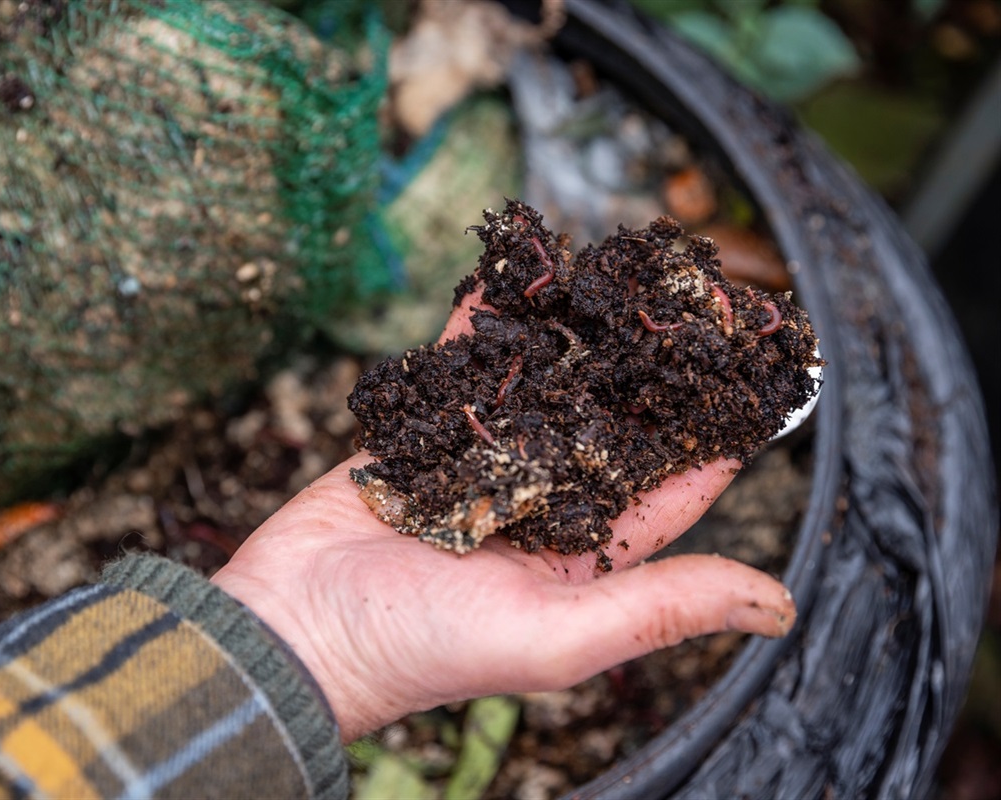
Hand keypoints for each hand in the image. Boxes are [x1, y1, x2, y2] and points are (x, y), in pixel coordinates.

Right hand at [211, 290, 795, 742]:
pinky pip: (464, 371)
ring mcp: (479, 465)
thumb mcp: (558, 638)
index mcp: (582, 560)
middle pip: (611, 427)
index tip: (757, 379)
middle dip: (650, 371)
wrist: (295, 625)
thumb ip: (660, 607)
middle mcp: (538, 507)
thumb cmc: (422, 648)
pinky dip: (485, 325)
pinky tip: (515, 278)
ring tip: (618, 277)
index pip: (669, 491)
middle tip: (693, 302)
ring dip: (576, 338)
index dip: (715, 438)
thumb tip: (778, 607)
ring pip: (541, 389)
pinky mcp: (423, 435)